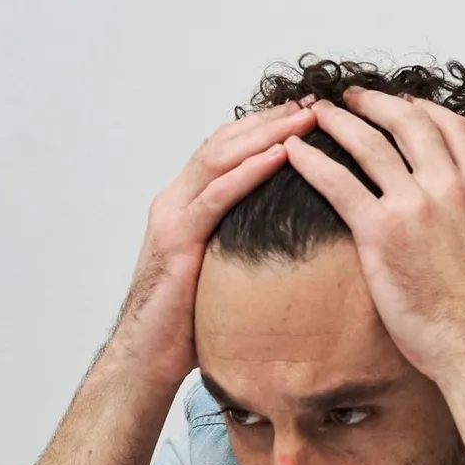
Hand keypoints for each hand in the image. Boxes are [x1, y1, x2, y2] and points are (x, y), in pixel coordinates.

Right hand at [104, 99, 317, 389]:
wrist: (149, 360)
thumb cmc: (191, 325)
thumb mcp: (227, 275)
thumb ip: (247, 248)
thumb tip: (295, 247)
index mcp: (188, 206)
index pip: (230, 152)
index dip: (267, 129)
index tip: (308, 115)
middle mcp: (176, 202)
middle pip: (226, 144)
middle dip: (272, 121)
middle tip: (315, 105)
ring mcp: (172, 217)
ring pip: (221, 159)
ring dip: (267, 135)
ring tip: (306, 119)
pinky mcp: (176, 241)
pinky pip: (215, 197)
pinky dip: (248, 173)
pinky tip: (280, 156)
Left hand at [286, 91, 464, 383]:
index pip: (454, 129)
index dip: (426, 109)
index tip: (407, 104)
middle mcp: (450, 189)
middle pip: (408, 123)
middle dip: (377, 103)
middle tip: (354, 99)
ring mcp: (414, 207)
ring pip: (369, 144)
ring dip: (340, 122)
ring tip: (318, 113)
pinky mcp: (379, 232)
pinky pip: (338, 183)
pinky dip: (312, 162)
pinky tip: (292, 152)